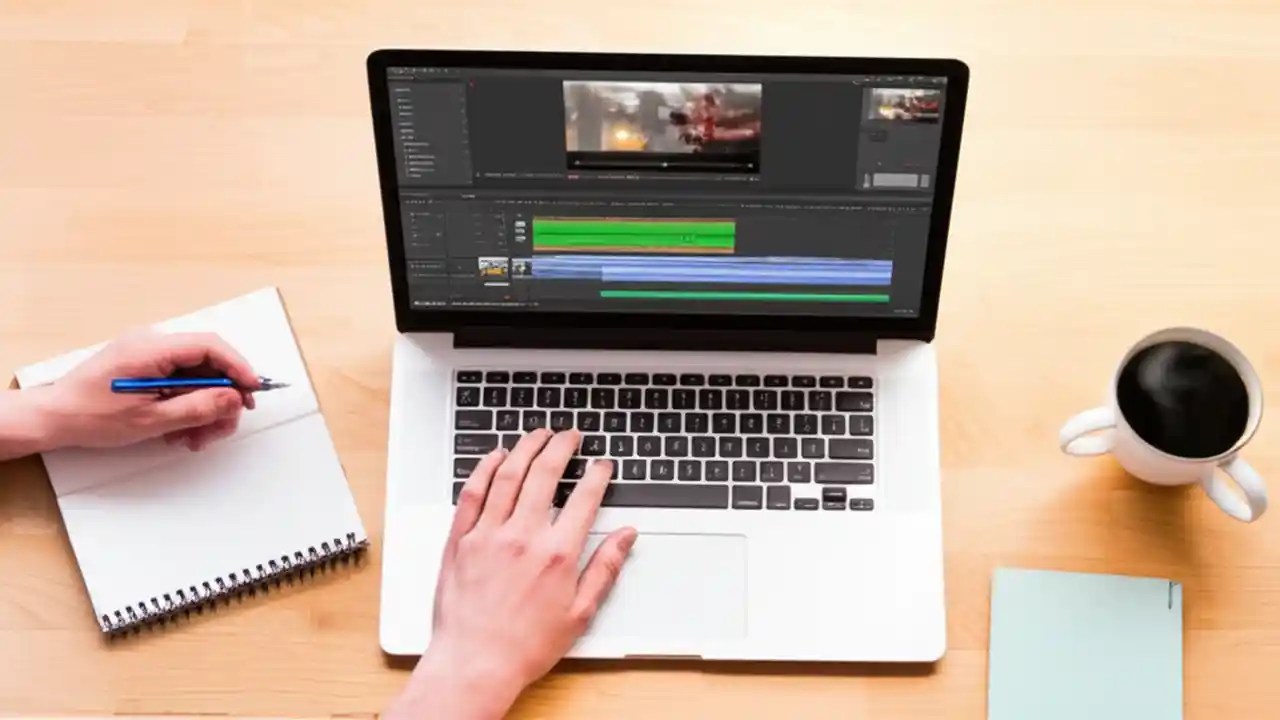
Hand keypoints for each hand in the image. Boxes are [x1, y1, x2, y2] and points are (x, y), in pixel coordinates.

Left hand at [35, 331, 259, 450]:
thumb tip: (233, 398)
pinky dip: (188, 404)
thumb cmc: (91, 417)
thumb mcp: (150, 420)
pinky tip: (180, 429)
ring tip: (195, 437)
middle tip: (223, 426)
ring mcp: (148, 353)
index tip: (253, 391)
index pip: (210, 346)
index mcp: (151, 348)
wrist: (53, 418)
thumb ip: (197, 407)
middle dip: (221, 398)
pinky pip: (180, 381)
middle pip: (207, 363)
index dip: (238, 367)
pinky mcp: (145, 366)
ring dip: (204, 407)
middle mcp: (151, 343)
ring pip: (196, 376)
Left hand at [386, 429, 636, 719]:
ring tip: (539, 434)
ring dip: (526, 447)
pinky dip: (485, 468)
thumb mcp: (580, 613)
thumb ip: (605, 568)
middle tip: (571, 435)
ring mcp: (488, 535)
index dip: (597, 475)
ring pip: (509, 474)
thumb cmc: (524, 645)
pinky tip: (496, 456)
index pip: (584, 498)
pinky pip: (473, 493)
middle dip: (562, 447)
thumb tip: (625, 538)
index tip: (602, 465)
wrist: (474, 664)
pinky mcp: (460, 540)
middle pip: (545, 474)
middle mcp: (522, 537)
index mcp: (557, 554)